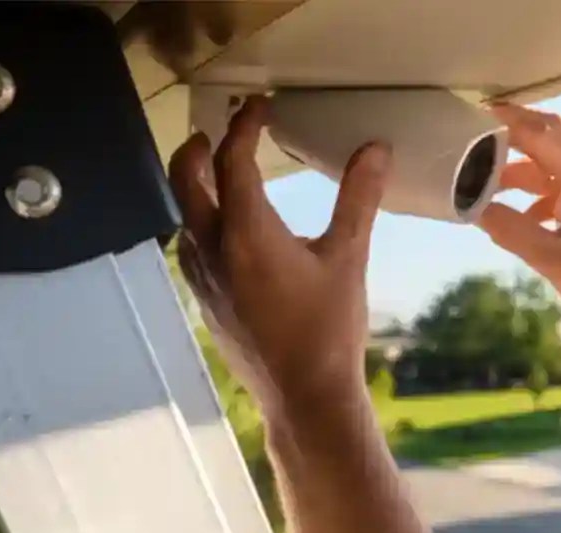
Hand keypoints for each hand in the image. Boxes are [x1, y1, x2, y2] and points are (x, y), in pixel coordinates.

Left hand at [168, 97, 390, 410]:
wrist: (304, 396)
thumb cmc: (329, 329)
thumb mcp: (349, 259)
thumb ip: (358, 199)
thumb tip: (376, 149)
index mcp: (247, 232)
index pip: (233, 160)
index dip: (244, 127)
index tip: (258, 108)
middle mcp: (213, 250)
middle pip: (186, 181)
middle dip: (198, 149)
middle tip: (218, 132)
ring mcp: (203, 280)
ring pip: (185, 217)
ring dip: (195, 188)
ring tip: (218, 176)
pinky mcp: (206, 303)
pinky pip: (190, 250)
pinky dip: (200, 225)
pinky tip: (222, 235)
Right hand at [477, 104, 560, 340]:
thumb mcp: (556, 262)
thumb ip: (513, 231)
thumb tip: (474, 208)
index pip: (544, 135)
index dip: (508, 123)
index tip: (474, 114)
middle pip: (555, 136)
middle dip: (517, 133)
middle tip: (477, 131)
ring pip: (560, 161)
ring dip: (525, 168)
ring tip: (487, 182)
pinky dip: (541, 191)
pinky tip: (522, 215)